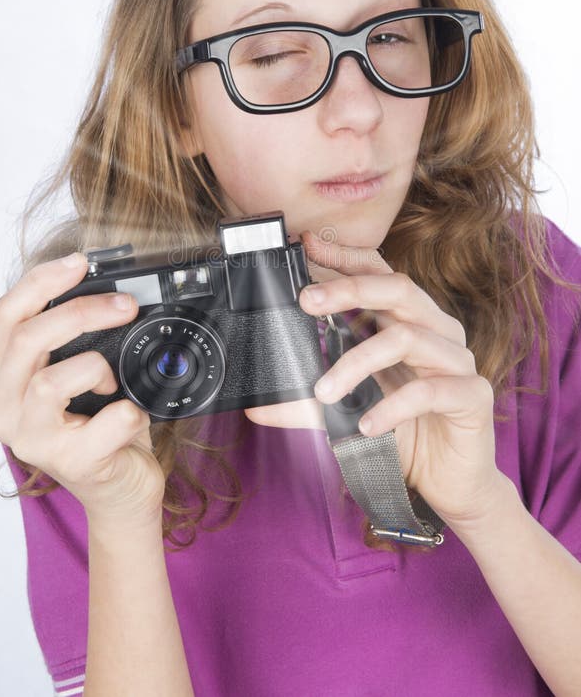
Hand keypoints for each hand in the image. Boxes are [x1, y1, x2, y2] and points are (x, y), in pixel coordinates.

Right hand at [0, 252, 164, 526]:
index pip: (7, 315)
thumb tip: (109, 288)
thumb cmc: (102, 424)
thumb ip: (77, 338)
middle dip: (80, 312)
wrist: (121, 488)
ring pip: (51, 382)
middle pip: (28, 340)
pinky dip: (129, 410)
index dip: (42, 281)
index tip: (80, 262)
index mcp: (7, 377)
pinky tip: (132, 414)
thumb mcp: (81, 374)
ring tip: (114, 378)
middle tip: (125, 305)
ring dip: (96, 367)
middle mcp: (8, 409)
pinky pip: (107, 422)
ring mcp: (34, 441)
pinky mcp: (73, 464)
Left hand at [295, 231, 501, 529]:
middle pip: (398, 289)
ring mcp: (458, 360)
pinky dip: (392, 406)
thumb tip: (256, 408)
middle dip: (349, 289)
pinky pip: (430, 390)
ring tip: (324, 392)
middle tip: (305, 301)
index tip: (307, 246)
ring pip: (407, 337)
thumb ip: (306, 406)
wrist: (450, 483)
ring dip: (358, 362)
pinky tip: (366, 424)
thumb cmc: (403, 435)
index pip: (381, 274)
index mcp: (410, 323)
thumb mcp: (348, 413)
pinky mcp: (472, 396)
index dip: (347, 257)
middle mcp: (437, 332)